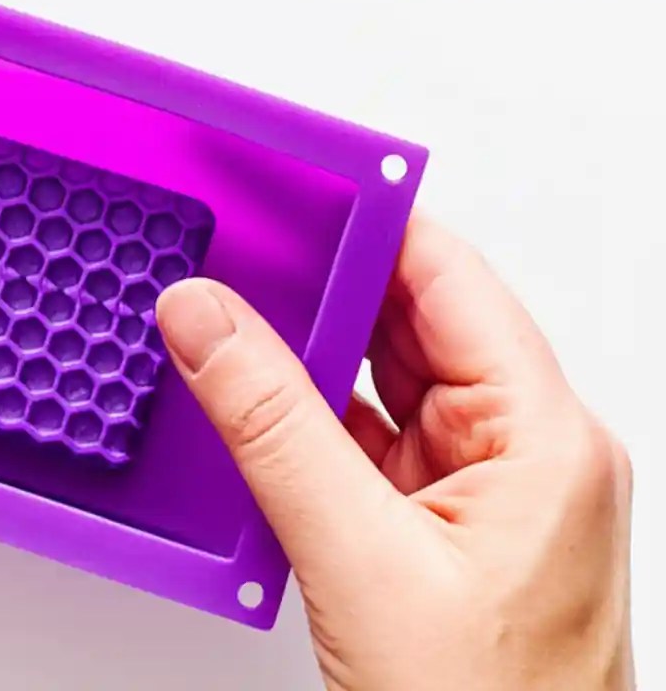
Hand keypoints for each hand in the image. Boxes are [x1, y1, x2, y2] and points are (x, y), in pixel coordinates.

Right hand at [157, 218, 633, 689]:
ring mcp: (476, 496)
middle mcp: (519, 454)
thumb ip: (272, 429)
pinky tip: (253, 416)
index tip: (299, 190)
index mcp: (542, 438)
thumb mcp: (359, 561)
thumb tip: (209, 324)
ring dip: (309, 362)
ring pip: (381, 388)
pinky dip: (305, 430)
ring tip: (229, 327)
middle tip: (239, 258)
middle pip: (414, 327)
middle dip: (326, 290)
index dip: (377, 225)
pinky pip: (363, 449)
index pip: (452, 284)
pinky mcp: (432, 534)